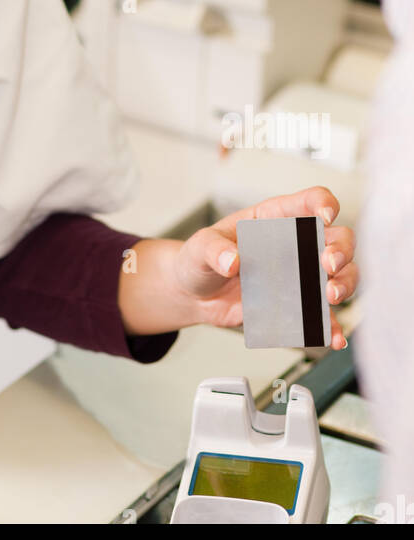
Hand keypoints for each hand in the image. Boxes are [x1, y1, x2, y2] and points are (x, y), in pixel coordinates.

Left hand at [173, 185, 356, 349]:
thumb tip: (232, 261)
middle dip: (341, 250)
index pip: (309, 201)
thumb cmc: (200, 259)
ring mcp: (299, 275)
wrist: (194, 294)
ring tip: (330, 297)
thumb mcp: (200, 248)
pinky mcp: (296, 305)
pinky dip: (332, 327)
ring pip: (341, 274)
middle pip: (337, 238)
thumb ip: (214, 250)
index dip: (324, 203)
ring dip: (345, 284)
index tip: (325, 217)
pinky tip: (333, 337)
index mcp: (273, 219)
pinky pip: (324, 316)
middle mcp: (294, 244)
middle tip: (328, 266)